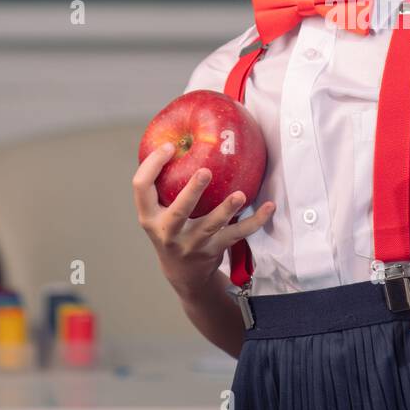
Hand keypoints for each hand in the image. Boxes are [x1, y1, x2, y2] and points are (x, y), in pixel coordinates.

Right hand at [132, 142, 274, 299]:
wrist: (183, 274)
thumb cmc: (173, 229)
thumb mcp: (159, 211)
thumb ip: (166, 183)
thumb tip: (185, 136)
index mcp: (149, 215)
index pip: (141, 187)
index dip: (152, 166)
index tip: (169, 147)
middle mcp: (167, 231)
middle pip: (177, 212)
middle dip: (192, 192)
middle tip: (205, 171)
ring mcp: (191, 244)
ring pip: (210, 226)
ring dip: (226, 210)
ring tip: (240, 195)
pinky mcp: (214, 250)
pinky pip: (237, 234)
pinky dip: (255, 221)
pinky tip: (269, 207)